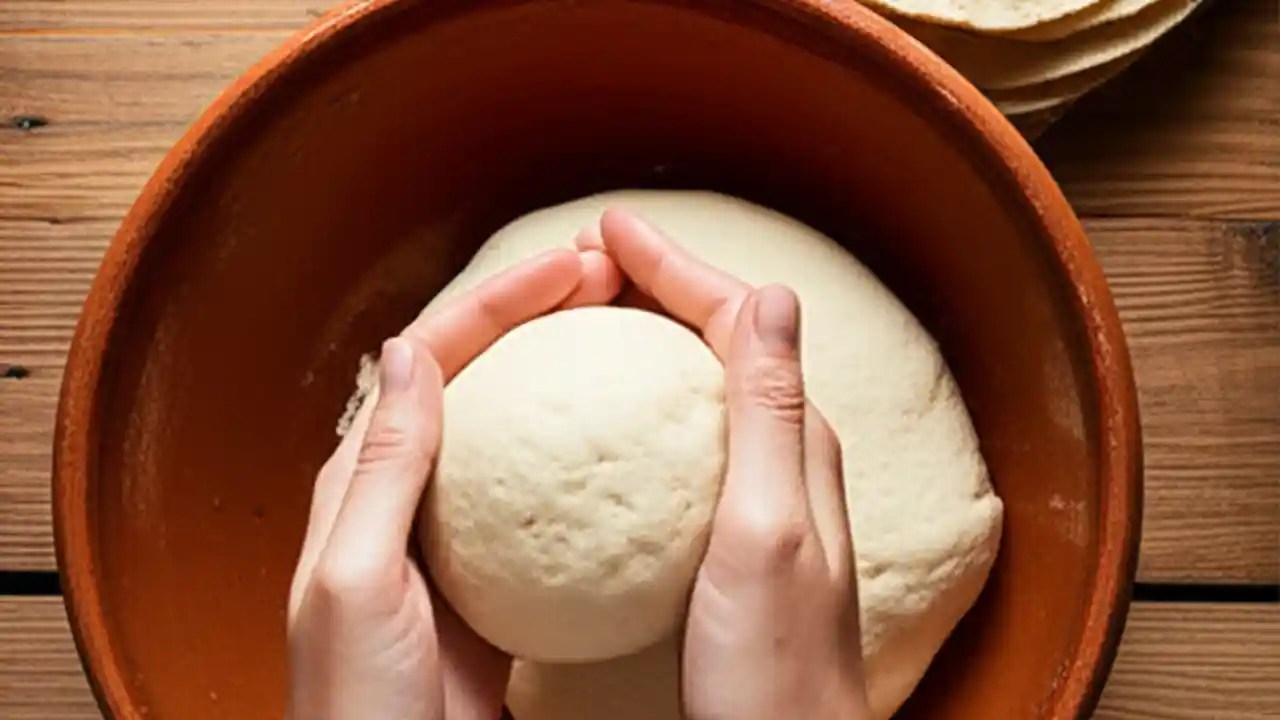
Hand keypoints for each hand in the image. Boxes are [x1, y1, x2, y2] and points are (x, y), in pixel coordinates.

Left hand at [287, 248, 621, 719]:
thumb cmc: (358, 702)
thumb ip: (384, 470)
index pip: (432, 356)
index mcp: (363, 479)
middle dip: (539, 314)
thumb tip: (414, 353)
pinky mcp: (495, 576)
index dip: (500, 300)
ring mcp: (454, 532)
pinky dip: (581, 456)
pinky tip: (626, 454)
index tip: (574, 269)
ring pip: (514, 424)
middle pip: (477, 373)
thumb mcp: (360, 582)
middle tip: (611, 282)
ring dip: (564, 371)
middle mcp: (406, 491)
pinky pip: (541, 496)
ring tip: (626, 339)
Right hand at [597, 210, 872, 719]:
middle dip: (664, 285)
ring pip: (709, 382)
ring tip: (594, 312)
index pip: (739, 320)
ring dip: (658, 333)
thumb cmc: (773, 667)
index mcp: (796, 442)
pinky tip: (609, 424)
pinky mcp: (737, 535)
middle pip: (726, 338)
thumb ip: (769, 415)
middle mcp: (788, 457)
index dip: (676, 266)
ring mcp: (764, 497)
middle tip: (590, 258)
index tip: (608, 231)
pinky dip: (651, 401)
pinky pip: (693, 437)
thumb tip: (774, 294)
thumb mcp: (764, 534)